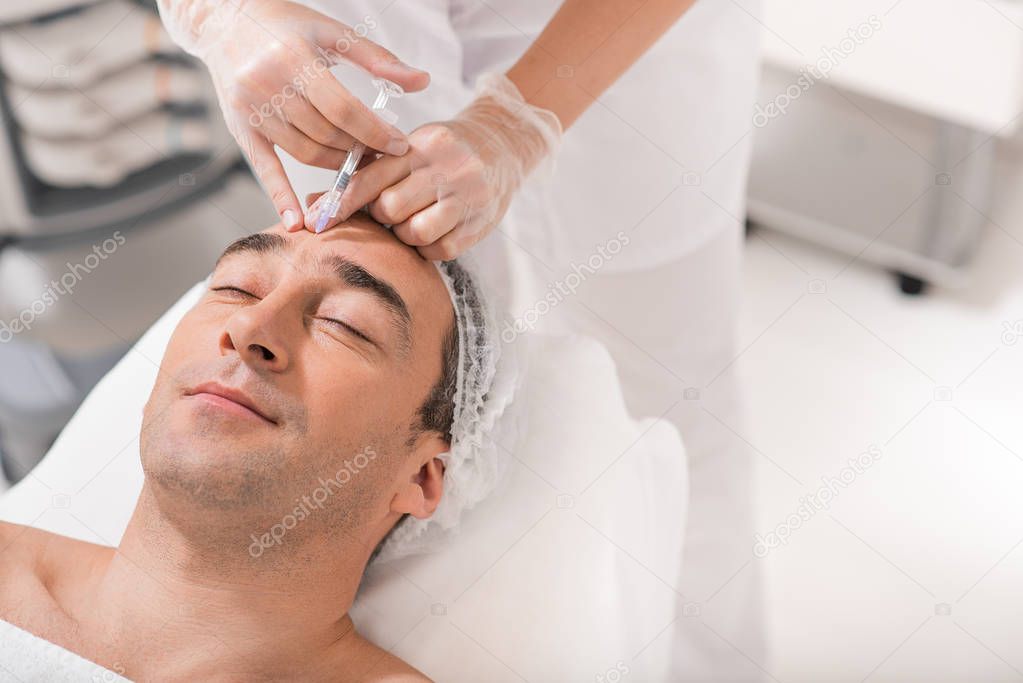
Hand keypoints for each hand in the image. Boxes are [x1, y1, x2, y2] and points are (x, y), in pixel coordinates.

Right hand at [156, 0, 429, 228]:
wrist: (223, 19)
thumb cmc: (284, 22)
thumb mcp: (331, 30)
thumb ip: (378, 59)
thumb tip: (423, 82)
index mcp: (294, 58)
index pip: (344, 109)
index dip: (375, 132)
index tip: (399, 146)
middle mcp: (267, 84)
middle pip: (326, 134)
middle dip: (360, 150)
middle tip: (385, 159)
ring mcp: (251, 109)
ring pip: (304, 152)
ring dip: (336, 167)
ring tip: (360, 168)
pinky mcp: (240, 127)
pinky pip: (264, 167)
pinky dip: (280, 196)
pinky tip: (298, 222)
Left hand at [304, 73, 561, 260]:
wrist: (503, 145)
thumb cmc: (443, 151)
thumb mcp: (409, 148)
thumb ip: (369, 171)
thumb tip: (317, 201)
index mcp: (419, 147)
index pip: (370, 177)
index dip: (340, 202)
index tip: (317, 221)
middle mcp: (443, 169)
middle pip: (391, 208)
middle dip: (383, 217)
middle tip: (392, 212)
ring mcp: (465, 196)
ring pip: (415, 232)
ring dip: (407, 234)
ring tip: (416, 220)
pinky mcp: (479, 223)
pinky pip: (440, 249)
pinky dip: (431, 246)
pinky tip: (437, 230)